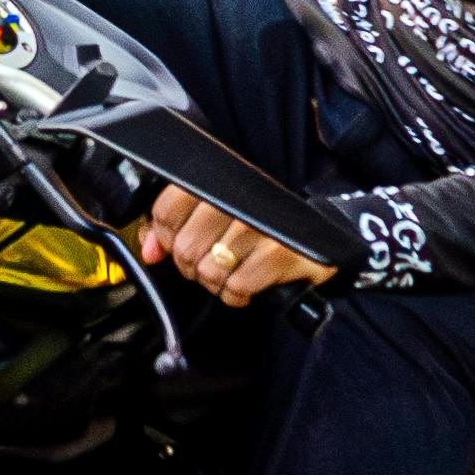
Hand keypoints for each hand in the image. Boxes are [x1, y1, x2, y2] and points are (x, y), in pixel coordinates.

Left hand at [140, 186, 332, 307]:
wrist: (326, 232)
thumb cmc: (264, 224)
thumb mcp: (218, 213)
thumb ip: (175, 226)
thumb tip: (148, 251)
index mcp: (221, 180)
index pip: (167, 210)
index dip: (164, 236)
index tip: (176, 241)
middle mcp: (241, 199)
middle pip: (185, 247)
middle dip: (192, 265)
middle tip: (211, 261)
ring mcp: (263, 226)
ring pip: (209, 270)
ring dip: (217, 282)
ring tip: (232, 271)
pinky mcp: (282, 253)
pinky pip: (237, 286)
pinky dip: (239, 293)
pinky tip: (249, 282)